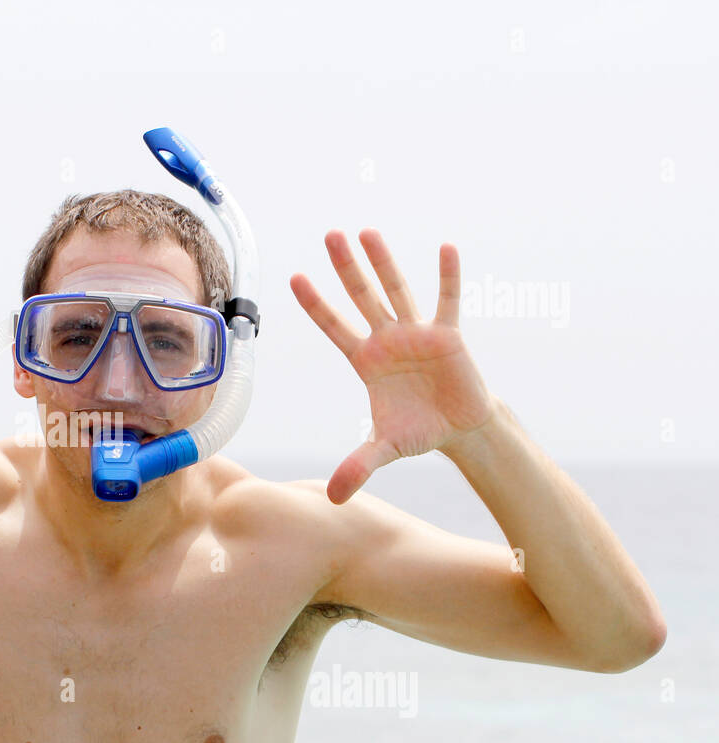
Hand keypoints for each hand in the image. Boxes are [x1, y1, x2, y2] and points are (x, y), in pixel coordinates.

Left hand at [290, 229, 495, 504]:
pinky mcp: (448, 336)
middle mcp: (387, 340)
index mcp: (366, 360)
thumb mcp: (385, 450)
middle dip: (346, 268)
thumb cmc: (417, 431)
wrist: (459, 429)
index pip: (334, 326)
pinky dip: (447, 276)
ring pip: (396, 290)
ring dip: (384, 261)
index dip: (316, 304)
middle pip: (361, 297)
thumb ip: (359, 467)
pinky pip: (447, 301)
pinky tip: (445, 247)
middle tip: (330, 234)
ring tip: (368, 231)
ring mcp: (416, 333)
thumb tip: (334, 499)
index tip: (295, 277)